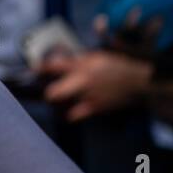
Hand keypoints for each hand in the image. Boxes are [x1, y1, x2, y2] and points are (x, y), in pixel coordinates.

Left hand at [39, 50, 153, 122]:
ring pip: (59, 106)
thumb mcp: (96, 56)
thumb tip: (57, 60)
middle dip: (45, 93)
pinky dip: (68, 115)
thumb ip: (76, 60)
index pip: (51, 67)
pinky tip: (67, 111)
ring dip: (54, 104)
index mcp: (81, 65)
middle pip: (52, 94)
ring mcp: (87, 97)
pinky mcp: (94, 109)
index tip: (32, 72)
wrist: (140, 82)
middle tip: (46, 91)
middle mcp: (81, 82)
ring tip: (55, 102)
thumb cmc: (117, 66)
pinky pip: (73, 116)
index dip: (39, 70)